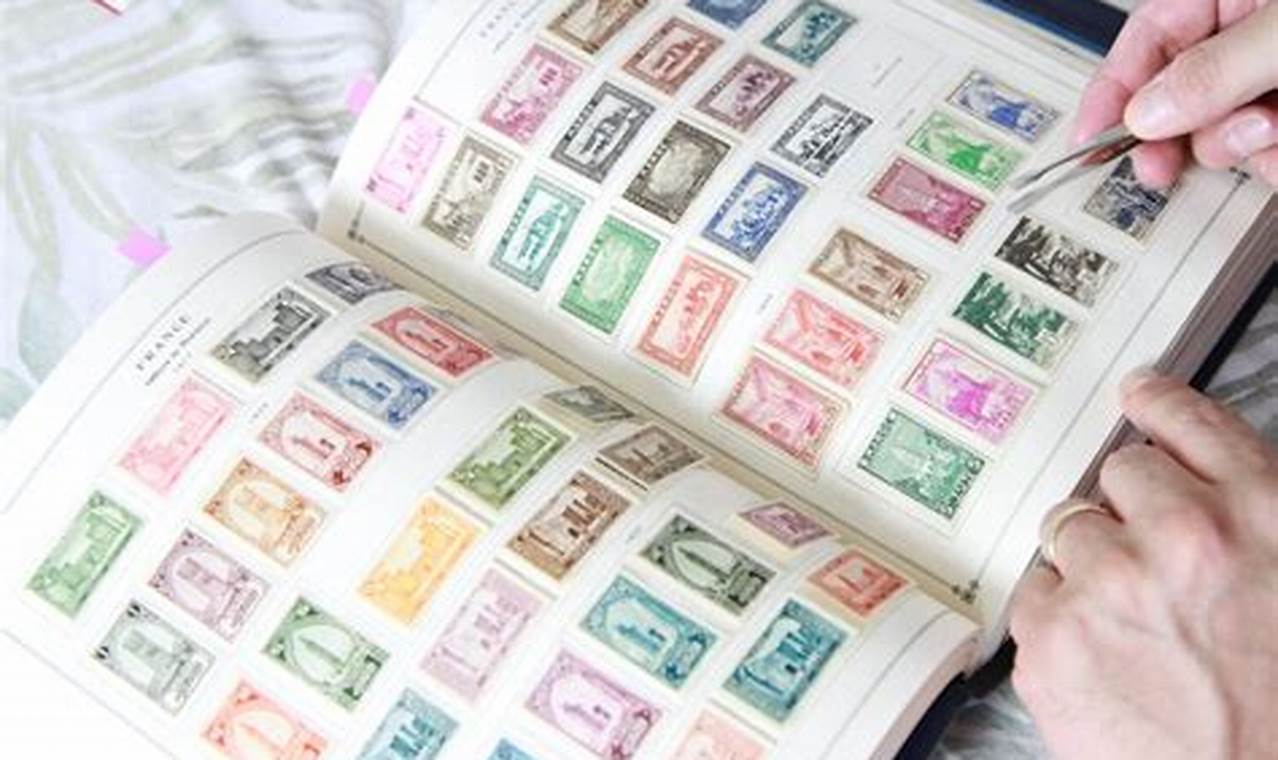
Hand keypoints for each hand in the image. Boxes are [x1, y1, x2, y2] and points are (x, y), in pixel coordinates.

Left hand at [1011, 371, 1277, 759]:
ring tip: (1137, 629)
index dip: (1161, 405)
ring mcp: (1108, 586)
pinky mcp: (1053, 638)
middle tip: (1153, 568)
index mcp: (1263, 516)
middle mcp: (1182, 537)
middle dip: (1130, 511)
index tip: (1137, 394)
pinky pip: (1036, 593)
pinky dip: (1061, 619)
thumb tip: (1195, 482)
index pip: (1195, 424)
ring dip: (1092, 567)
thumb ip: (1250, 521)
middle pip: (1120, 475)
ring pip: (1069, 531)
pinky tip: (1106, 660)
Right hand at [1074, 1, 1277, 187]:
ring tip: (1274, 129)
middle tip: (1160, 166)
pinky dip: (1271, 160)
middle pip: (1179, 93)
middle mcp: (1247, 32)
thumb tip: (1146, 116)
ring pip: (1223, 129)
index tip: (1088, 140)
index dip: (1111, 89)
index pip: (1149, 34)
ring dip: (1241, 146)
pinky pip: (1264, 150)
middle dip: (1180, 132)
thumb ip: (1214, 71)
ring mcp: (1272, 74)